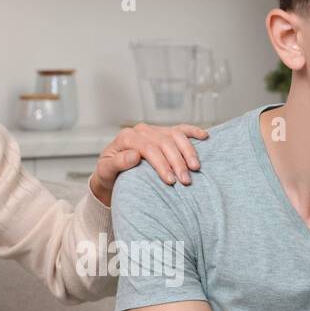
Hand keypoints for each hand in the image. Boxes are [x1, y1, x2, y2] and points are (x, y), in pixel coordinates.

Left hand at [89, 123, 207, 203]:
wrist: (112, 174)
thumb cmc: (108, 175)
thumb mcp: (105, 172)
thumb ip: (117, 163)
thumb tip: (134, 155)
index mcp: (127, 137)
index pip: (148, 148)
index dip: (161, 164)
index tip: (170, 181)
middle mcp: (141, 130)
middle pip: (164, 143)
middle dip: (177, 162)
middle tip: (186, 181)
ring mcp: (154, 130)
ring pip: (175, 136)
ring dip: (188, 151)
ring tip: (195, 168)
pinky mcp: (164, 133)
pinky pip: (181, 129)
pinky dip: (193, 132)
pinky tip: (204, 136)